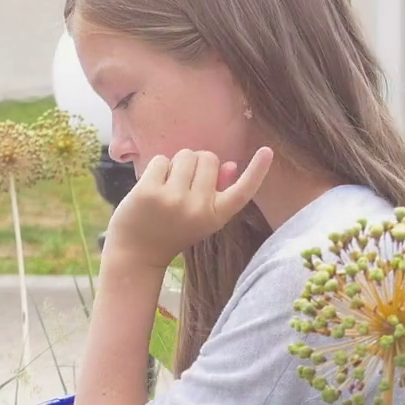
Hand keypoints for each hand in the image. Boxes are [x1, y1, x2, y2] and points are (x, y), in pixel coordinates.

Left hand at [104, 147, 273, 267]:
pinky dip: (157, 168)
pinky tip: (152, 187)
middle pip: (208, 157)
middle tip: (183, 185)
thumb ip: (218, 191)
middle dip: (196, 164)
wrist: (136, 253)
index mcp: (216, 216)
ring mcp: (173, 200)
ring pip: (185, 155)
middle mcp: (198, 208)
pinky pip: (161, 159)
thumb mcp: (201, 217)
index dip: (257, 170)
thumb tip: (230, 165)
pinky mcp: (149, 192)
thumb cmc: (171, 230)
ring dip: (176, 164)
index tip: (268, 151)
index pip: (243, 191)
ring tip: (167, 186)